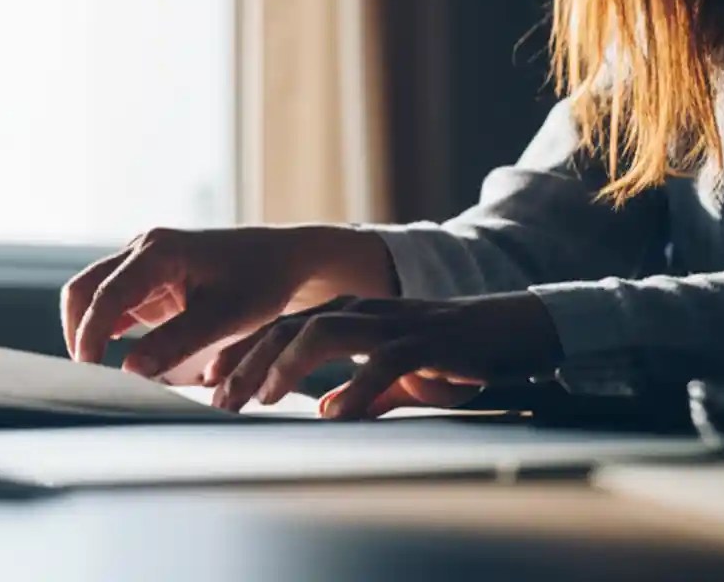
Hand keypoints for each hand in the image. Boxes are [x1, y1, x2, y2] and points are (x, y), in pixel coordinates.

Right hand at [60, 226, 396, 378]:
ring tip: (99, 374)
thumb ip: (176, 343)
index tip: (89, 375)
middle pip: (85, 289)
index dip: (88, 336)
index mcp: (157, 251)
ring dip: (90, 332)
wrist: (288, 260)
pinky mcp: (151, 280)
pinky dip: (107, 330)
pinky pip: (114, 303)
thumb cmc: (263, 282)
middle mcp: (143, 250)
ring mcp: (144, 263)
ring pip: (94, 295)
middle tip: (88, 377)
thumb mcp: (225, 317)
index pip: (104, 295)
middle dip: (79, 332)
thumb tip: (129, 371)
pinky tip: (118, 361)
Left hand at [207, 292, 562, 418]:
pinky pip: (383, 362)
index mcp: (349, 313)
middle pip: (290, 326)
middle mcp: (363, 310)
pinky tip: (333, 412)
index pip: (281, 326)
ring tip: (262, 396)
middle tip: (220, 396)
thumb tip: (326, 412)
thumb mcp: (398, 375)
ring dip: (288, 363)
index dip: (242, 351)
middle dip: (249, 361)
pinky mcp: (426, 341)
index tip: (208, 379)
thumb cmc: (452, 354)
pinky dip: (355, 387)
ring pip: (325, 331)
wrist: (514, 330)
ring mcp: (393, 322)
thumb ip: (363, 390)